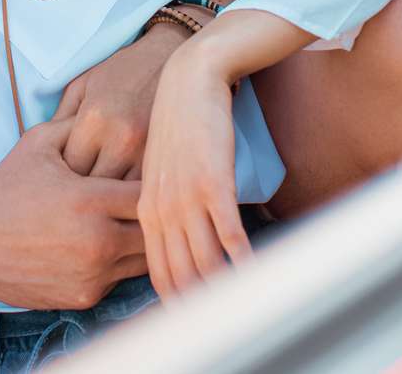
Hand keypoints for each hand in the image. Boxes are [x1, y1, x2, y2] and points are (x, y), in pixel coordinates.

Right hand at [0, 117, 147, 308]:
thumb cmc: (8, 187)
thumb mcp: (38, 143)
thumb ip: (78, 124)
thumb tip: (111, 108)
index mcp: (92, 200)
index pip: (151, 193)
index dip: (153, 183)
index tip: (143, 175)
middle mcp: (98, 241)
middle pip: (154, 230)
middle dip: (153, 216)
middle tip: (144, 202)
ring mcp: (93, 273)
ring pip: (142, 260)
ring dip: (139, 243)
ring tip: (126, 224)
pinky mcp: (85, 296)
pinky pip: (119, 280)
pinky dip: (117, 266)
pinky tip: (102, 247)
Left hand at [54, 22, 187, 179]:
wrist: (172, 55)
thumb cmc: (123, 70)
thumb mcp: (84, 85)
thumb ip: (61, 120)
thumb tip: (44, 155)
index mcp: (95, 118)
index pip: (71, 168)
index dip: (66, 175)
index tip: (67, 174)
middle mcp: (122, 138)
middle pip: (94, 187)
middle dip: (86, 190)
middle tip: (83, 188)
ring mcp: (149, 150)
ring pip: (122, 194)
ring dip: (112, 195)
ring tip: (106, 190)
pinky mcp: (170, 157)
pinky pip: (145, 189)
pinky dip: (134, 192)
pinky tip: (129, 186)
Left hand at [137, 43, 252, 300]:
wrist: (191, 79)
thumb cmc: (181, 123)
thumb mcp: (161, 168)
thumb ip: (166, 205)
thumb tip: (184, 239)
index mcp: (146, 210)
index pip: (159, 274)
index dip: (177, 304)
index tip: (196, 321)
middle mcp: (161, 210)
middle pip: (181, 277)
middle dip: (201, 306)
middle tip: (224, 322)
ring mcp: (186, 199)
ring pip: (205, 263)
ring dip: (225, 290)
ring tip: (245, 309)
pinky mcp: (214, 184)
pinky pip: (230, 236)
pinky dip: (243, 262)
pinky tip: (255, 277)